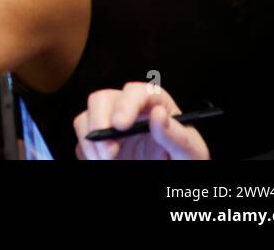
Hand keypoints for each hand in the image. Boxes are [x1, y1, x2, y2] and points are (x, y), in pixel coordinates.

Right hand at [73, 82, 210, 159]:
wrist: (173, 181)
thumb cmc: (185, 162)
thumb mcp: (191, 152)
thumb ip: (177, 135)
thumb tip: (158, 115)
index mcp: (155, 104)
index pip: (137, 92)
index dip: (126, 104)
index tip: (120, 125)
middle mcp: (129, 109)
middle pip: (102, 99)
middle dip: (99, 123)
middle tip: (109, 151)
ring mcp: (111, 125)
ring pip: (85, 117)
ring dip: (90, 141)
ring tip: (106, 161)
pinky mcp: (100, 141)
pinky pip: (82, 140)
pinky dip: (87, 152)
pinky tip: (102, 162)